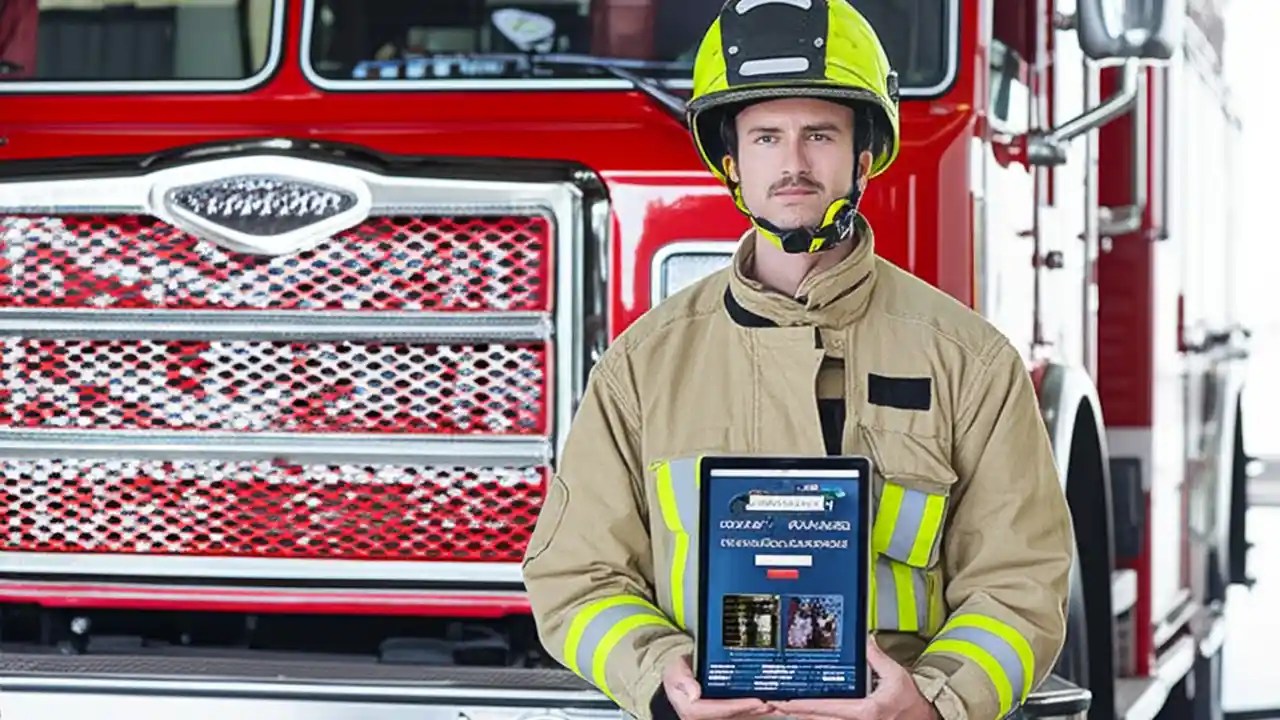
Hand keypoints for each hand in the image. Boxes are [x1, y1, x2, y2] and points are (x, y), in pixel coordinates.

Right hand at [663, 654, 775, 719]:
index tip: (755, 701)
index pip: (715, 712)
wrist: (684, 674)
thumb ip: (681, 679)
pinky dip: (757, 710)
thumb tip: (694, 694)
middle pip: (732, 717)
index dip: (736, 707)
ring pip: (740, 718)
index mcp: (691, 710)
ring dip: (757, 712)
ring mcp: (716, 718)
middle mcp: (704, 718)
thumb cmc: (680, 672)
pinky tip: (772, 704)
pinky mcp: (726, 716)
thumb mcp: (674, 670)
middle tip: (771, 701)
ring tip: (776, 702)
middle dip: (753, 710)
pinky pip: (743, 715)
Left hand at [770, 638, 939, 719]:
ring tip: (781, 707)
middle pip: (816, 719)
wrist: (926, 718)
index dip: (801, 705)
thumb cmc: (911, 700)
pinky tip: (805, 713)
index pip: (825, 708)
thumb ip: (876, 657)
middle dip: (793, 711)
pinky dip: (816, 718)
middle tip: (772, 704)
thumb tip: (865, 638)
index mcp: (864, 710)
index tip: (784, 701)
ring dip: (802, 716)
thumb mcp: (895, 675)